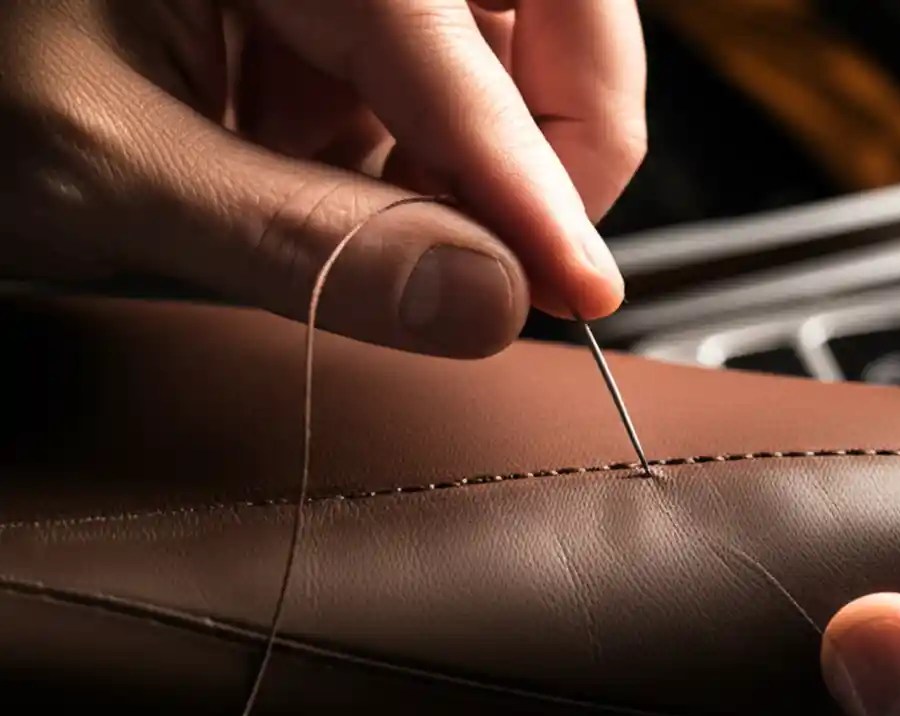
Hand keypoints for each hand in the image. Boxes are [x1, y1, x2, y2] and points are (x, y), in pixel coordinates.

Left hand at [0, 1, 643, 357]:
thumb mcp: (114, 172)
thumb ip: (307, 242)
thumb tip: (482, 298)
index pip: (452, 50)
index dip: (533, 180)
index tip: (579, 287)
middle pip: (548, 1)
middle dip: (569, 124)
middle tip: (543, 238)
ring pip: (519, 44)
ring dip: (508, 150)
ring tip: (414, 221)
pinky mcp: (346, 21)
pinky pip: (459, 81)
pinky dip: (452, 158)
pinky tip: (373, 195)